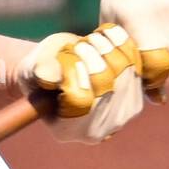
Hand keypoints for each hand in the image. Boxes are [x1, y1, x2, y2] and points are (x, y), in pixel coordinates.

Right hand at [15, 23, 144, 143]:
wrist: (61, 68)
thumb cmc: (40, 70)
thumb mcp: (31, 68)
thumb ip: (39, 72)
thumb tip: (51, 77)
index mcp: (66, 130)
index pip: (80, 100)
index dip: (74, 71)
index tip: (66, 54)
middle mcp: (97, 131)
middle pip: (107, 85)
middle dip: (91, 55)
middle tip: (78, 44)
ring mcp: (121, 116)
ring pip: (124, 72)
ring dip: (106, 48)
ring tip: (89, 41)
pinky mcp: (136, 97)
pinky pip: (137, 64)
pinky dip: (122, 44)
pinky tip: (106, 37)